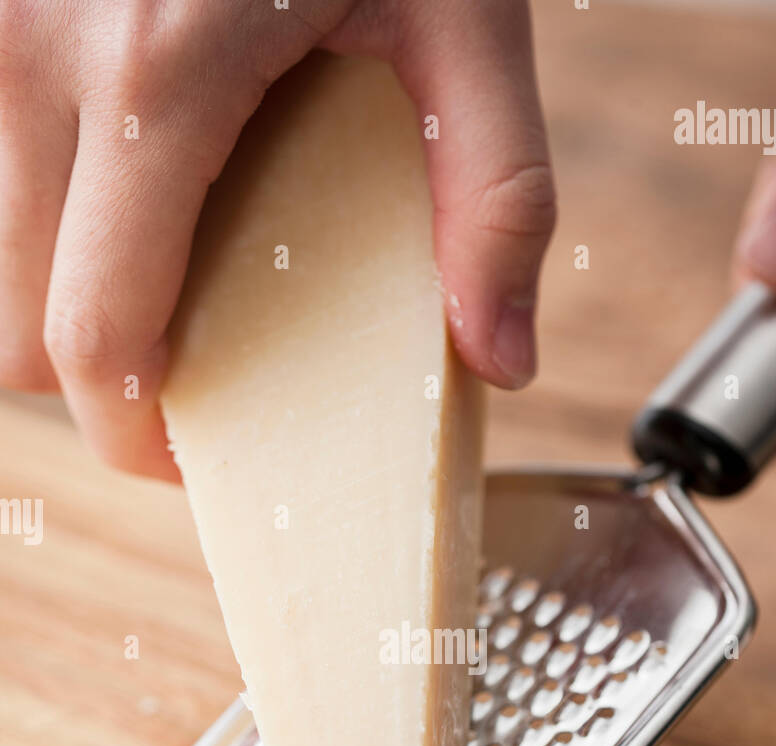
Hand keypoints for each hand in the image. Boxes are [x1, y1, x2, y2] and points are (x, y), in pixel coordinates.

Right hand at [0, 0, 554, 477]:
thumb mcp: (465, 18)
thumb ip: (497, 197)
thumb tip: (500, 361)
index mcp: (155, 78)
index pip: (94, 345)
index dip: (139, 435)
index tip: (196, 447)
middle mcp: (29, 54)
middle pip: (12, 333)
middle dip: (99, 376)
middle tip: (186, 354)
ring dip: (53, 299)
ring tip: (147, 263)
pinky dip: (28, 224)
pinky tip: (103, 191)